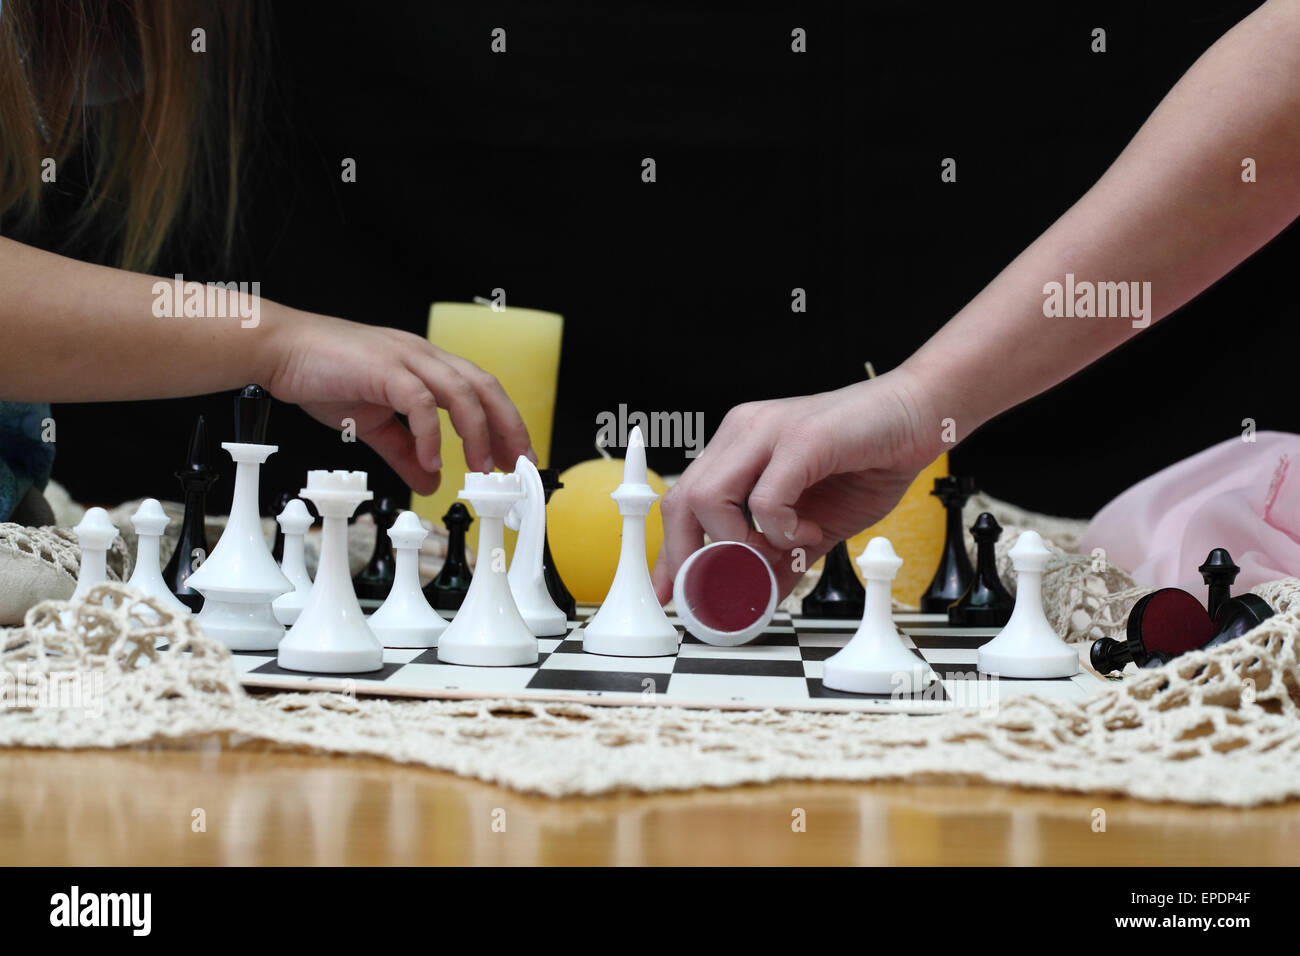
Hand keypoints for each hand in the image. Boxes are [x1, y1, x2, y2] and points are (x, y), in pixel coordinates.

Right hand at [265, 312, 533, 493]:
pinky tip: (432, 459)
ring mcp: (405, 357)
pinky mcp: (383, 367)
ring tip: (482, 467)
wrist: (279, 351)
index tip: (516, 456)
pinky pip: (419, 401)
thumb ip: (405, 452)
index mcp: (426, 365)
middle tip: (517, 464)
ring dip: (477, 433)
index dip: (504, 422)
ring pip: (461, 392)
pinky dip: (431, 433)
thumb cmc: (323, 376)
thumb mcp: (374, 424)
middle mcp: (424, 356)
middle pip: (484, 387)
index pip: (480, 391)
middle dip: (507, 426)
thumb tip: (431, 481)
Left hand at [651, 368, 940, 600]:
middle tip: (717, 590)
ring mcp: (767, 432)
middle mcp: (742, 434)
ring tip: (780, 551)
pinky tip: (810, 533)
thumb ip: (783, 559)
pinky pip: (766, 500)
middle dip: (690, 557)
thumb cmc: (871, 459)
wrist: (921, 416)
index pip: (683, 501)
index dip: (672, 552)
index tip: (673, 592)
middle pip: (682, 501)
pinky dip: (782, 530)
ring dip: (739, 543)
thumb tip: (758, 598)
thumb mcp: (816, 526)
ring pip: (711, 499)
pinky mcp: (801, 440)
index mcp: (738, 449)